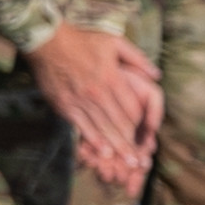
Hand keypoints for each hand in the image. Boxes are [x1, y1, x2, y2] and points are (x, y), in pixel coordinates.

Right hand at [30, 21, 162, 192]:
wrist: (47, 41)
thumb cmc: (82, 40)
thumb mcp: (115, 42)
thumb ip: (138, 59)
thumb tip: (157, 75)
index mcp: (112, 78)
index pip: (131, 110)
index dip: (141, 128)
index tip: (147, 141)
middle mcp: (98, 93)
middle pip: (119, 124)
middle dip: (130, 146)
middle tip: (138, 164)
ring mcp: (80, 101)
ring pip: (101, 128)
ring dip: (114, 148)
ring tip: (124, 164)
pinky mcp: (64, 105)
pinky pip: (81, 126)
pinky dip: (92, 140)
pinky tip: (101, 152)